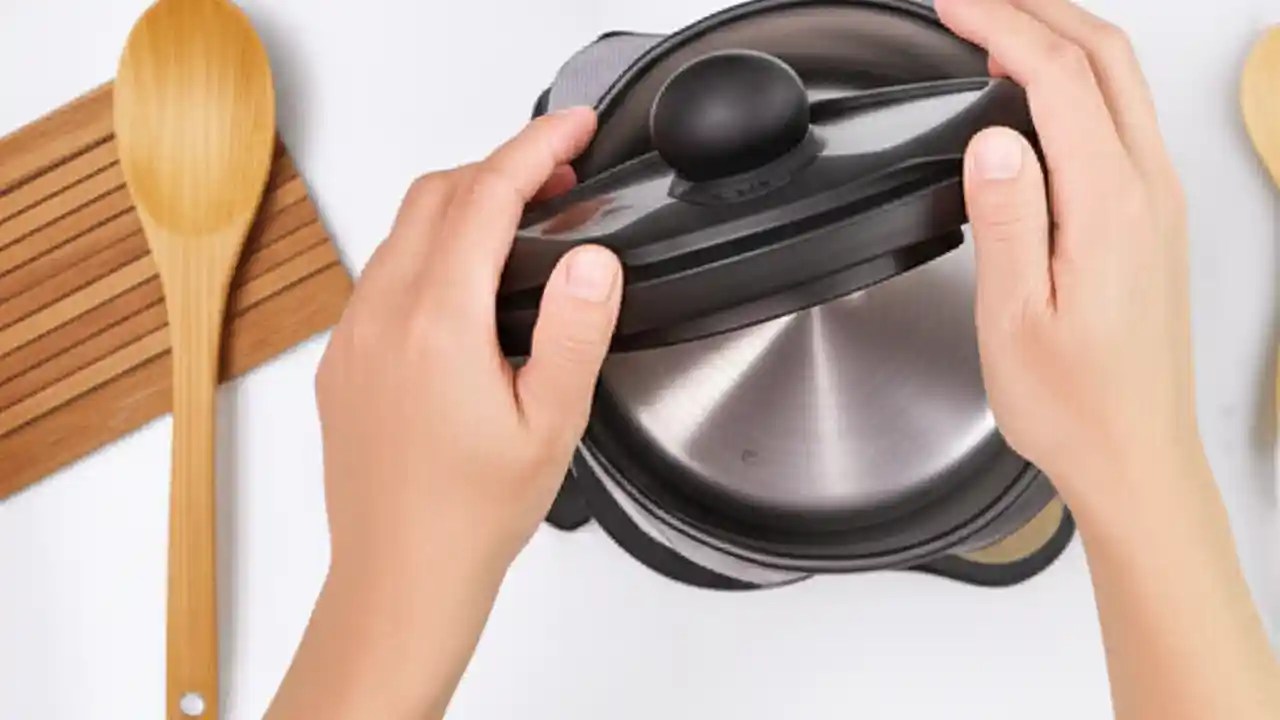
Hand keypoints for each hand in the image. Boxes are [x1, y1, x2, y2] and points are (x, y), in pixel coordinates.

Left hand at [313, 107, 619, 581]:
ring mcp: (353, 335)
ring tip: (524, 224)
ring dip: (462, 205)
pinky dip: (429, 249)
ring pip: (403, 230)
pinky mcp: (341, 359)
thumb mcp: (553, 423)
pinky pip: (382, 273)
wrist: (399, 577)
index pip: (486, 196)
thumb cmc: (471, 515)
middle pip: (436, 194)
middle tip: (560, 175)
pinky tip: (468, 286)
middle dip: (500, 166)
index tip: (573, 128)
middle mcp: (382, 316)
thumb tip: (593, 259)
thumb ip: (574, 330)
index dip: (536, 147)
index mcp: (438, 323)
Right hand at [936, 0, 1197, 512]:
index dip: (1003, 26)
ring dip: (1062, 38)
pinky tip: (1038, 96)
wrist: (1136, 456)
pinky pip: (1123, 118)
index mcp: (1109, 207)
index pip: (1059, 78)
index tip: (954, 7)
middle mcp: (1148, 192)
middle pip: (1105, 57)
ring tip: (999, 28)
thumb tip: (994, 138)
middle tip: (973, 2)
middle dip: (1037, 10)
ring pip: (1121, 81)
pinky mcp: (1154, 220)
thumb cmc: (1076, 404)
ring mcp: (1159, 202)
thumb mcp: (1016, 316)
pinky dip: (1080, 81)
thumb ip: (1008, 218)